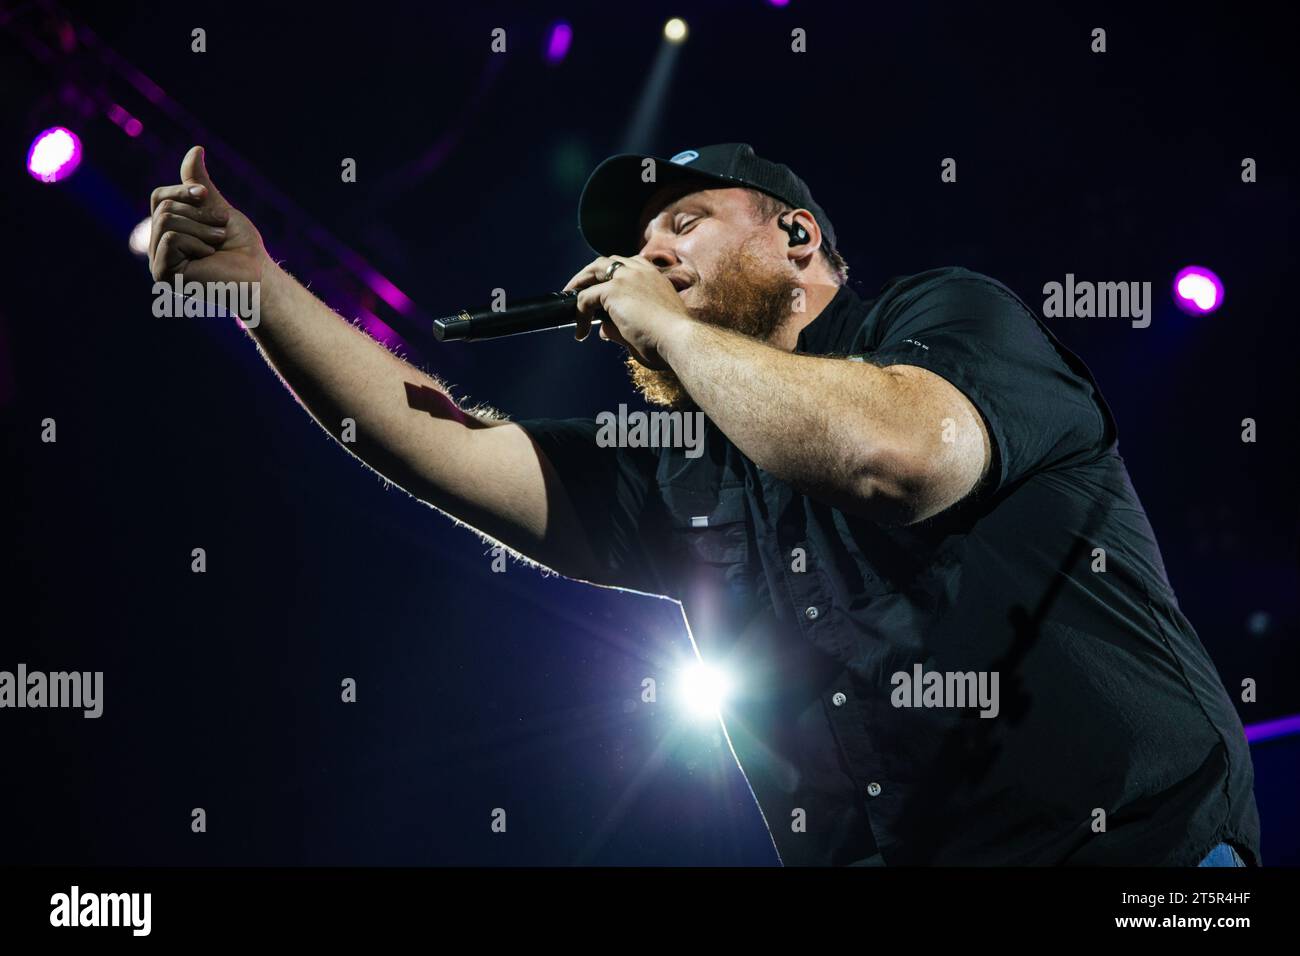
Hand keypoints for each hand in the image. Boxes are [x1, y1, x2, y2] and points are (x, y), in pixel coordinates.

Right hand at [149, 146, 267, 286]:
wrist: (259, 276)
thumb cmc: (242, 248)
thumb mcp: (218, 208)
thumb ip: (200, 184)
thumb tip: (196, 149)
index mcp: (168, 232)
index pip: (159, 198)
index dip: (182, 190)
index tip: (205, 195)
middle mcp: (159, 248)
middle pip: (164, 208)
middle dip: (199, 214)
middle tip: (220, 231)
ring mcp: (159, 262)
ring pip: (166, 221)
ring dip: (201, 228)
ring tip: (217, 243)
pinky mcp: (163, 274)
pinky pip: (171, 239)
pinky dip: (196, 243)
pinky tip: (208, 257)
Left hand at [562, 256, 691, 370]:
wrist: (679, 339)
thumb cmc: (670, 339)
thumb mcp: (647, 326)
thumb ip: (622, 324)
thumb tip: (603, 330)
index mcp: (654, 276)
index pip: (626, 264)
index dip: (610, 275)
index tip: (601, 290)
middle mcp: (640, 270)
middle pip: (606, 261)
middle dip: (589, 275)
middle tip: (577, 291)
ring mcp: (627, 277)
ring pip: (592, 271)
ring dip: (578, 285)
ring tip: (570, 302)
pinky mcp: (613, 290)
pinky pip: (585, 298)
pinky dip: (579, 314)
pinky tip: (581, 332)